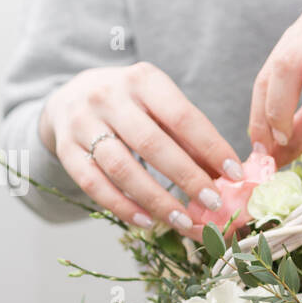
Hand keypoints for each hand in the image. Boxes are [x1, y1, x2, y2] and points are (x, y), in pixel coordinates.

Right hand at [39, 62, 243, 235]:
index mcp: (142, 80)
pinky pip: (94, 185)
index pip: (182, 116)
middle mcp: (109, 97)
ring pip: (121, 168)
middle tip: (214, 204)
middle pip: (151, 144)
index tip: (235, 174)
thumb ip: (191, 137)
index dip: (211, 147)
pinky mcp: (66, 149)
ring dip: (157, 200)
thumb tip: (228, 176)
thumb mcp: (160, 106)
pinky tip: (148, 222)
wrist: (70, 97)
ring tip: (185, 222)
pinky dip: (123, 207)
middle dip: (187, 178)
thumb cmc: (130, 105)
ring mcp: (82, 123)